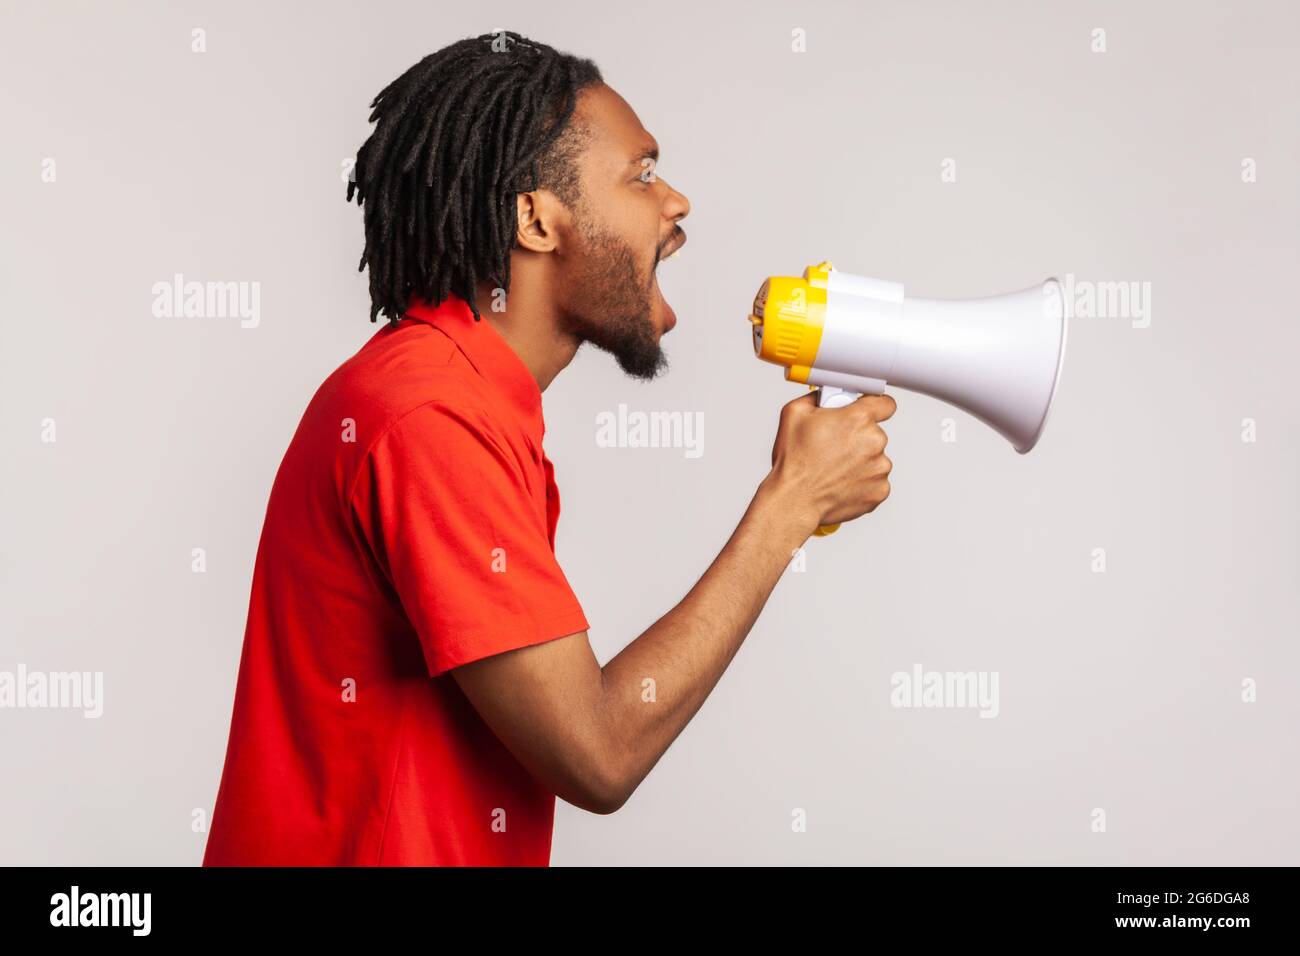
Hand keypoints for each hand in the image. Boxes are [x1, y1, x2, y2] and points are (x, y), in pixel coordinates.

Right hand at [765, 390, 895, 533]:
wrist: (795, 500)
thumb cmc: (794, 462)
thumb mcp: (794, 413)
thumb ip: (817, 396)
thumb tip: (825, 394)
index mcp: (857, 419)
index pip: (884, 403)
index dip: (875, 406)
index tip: (869, 411)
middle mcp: (874, 442)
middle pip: (874, 433)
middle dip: (857, 437)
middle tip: (834, 446)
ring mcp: (879, 468)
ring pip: (875, 458)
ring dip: (860, 461)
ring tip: (835, 468)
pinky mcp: (880, 490)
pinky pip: (876, 480)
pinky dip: (862, 481)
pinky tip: (842, 482)